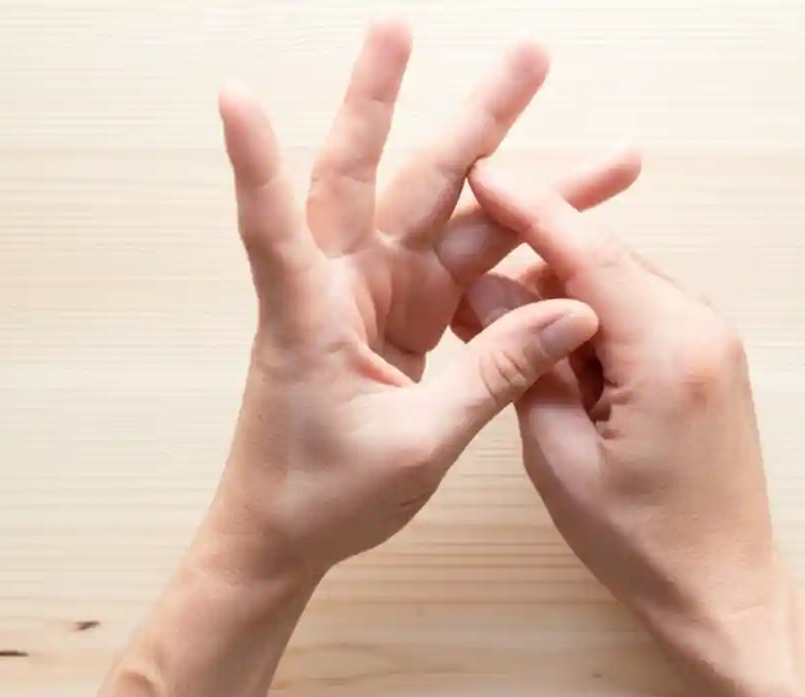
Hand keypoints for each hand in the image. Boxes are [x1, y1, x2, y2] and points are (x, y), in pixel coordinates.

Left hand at [213, 21, 636, 577]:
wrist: (288, 534)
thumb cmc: (319, 494)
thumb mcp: (416, 444)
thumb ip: (494, 374)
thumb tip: (571, 311)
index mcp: (309, 315)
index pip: (273, 227)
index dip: (254, 161)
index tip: (233, 93)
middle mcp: (338, 284)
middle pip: (393, 175)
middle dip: (460, 112)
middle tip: (517, 54)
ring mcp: (374, 291)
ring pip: (445, 207)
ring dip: (503, 158)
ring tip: (563, 110)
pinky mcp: (402, 311)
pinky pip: (464, 260)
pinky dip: (510, 240)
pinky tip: (561, 220)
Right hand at [454, 165, 804, 696]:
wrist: (723, 587)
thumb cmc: (643, 542)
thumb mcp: (560, 458)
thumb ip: (524, 364)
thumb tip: (485, 290)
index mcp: (669, 353)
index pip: (588, 255)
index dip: (529, 208)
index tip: (483, 177)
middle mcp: (703, 329)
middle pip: (603, 260)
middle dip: (533, 262)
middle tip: (468, 286)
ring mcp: (714, 338)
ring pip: (618, 283)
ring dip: (560, 296)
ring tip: (503, 335)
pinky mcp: (709, 354)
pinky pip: (639, 310)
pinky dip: (592, 319)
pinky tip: (554, 355)